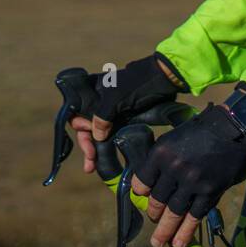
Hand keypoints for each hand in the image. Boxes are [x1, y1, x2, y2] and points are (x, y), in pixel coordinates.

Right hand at [72, 54, 186, 173]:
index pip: (78, 112)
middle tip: (89, 163)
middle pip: (87, 126)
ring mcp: (115, 113)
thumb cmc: (141, 83)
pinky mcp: (128, 120)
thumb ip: (102, 116)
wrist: (167, 78)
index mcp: (96, 92)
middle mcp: (103, 103)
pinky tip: (103, 162)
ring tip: (91, 168)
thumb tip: (96, 136)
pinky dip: (107, 149)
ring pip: (99, 134)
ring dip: (94, 151)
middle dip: (86, 144)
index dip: (81, 127)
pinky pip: (113, 136)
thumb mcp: (118, 98)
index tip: (89, 137)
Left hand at [130, 104, 245, 246]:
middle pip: (157, 200)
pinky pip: (194, 215)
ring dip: (165, 230)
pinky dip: (185, 231)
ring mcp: (192, 182)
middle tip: (154, 219)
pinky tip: (178, 242)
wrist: (231, 129)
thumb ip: (160, 159)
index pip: (142, 182)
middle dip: (153, 213)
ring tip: (158, 241)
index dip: (140, 193)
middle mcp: (174, 168)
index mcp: (161, 153)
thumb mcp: (173, 138)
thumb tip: (148, 182)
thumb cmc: (200, 131)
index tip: (143, 197)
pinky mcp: (209, 191)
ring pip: (173, 212)